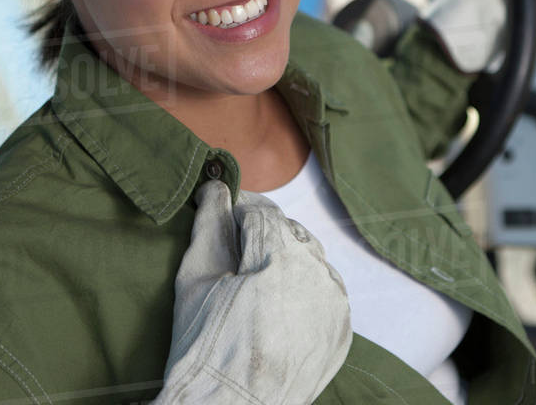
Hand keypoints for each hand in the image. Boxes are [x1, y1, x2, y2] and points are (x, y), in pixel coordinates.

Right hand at [155, 180, 351, 404]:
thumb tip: (216, 187)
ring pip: (311, 260)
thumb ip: (209, 225)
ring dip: (285, 260)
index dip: (237, 212)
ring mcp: (335, 306)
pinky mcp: (341, 331)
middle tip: (233, 254)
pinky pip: (325, 293)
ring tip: (252, 284)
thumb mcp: (195, 280)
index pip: (260, 213)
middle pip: (289, 233)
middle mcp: (317, 277)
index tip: (222, 217)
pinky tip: (276, 304)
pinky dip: (304, 290)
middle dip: (261, 235)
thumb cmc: (203, 348)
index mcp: (280, 258)